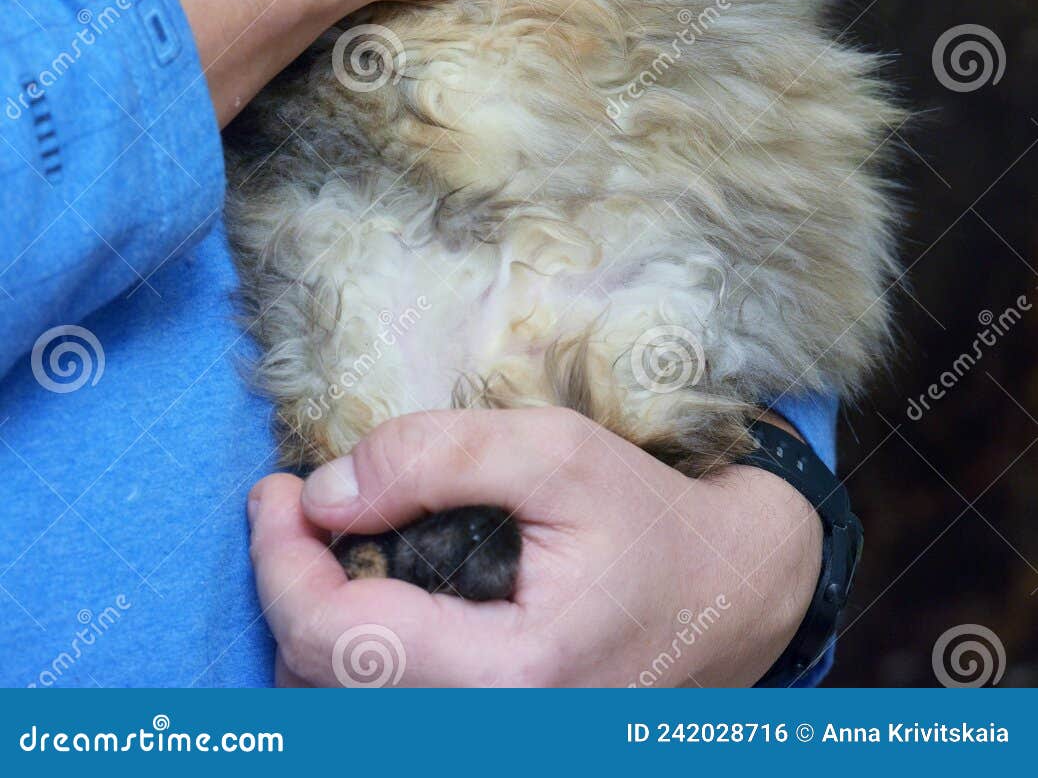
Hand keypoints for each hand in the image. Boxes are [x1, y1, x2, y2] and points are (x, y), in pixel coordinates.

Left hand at [248, 409, 821, 687]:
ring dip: (312, 627)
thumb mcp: (557, 453)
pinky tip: (373, 596)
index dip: (279, 560)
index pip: (334, 642)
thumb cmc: (649, 522)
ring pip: (337, 712)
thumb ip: (437, 457)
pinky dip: (350, 661)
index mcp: (507, 680)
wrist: (729, 597)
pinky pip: (377, 718)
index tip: (276, 488)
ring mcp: (485, 745)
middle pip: (318, 688)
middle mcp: (487, 738)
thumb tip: (325, 491)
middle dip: (288, 587)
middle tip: (300, 506)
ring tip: (334, 545)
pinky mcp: (482, 738)